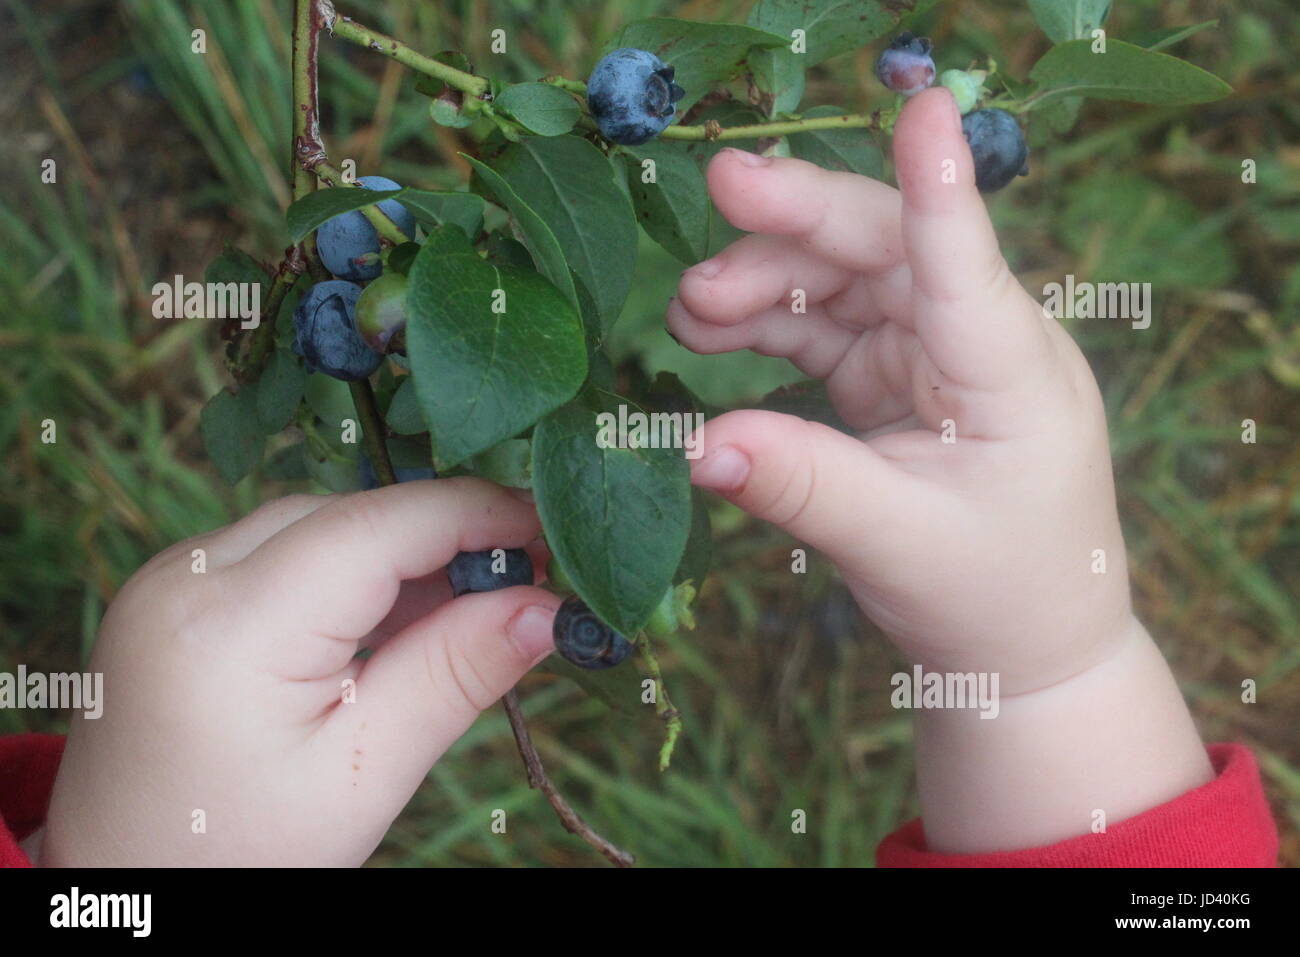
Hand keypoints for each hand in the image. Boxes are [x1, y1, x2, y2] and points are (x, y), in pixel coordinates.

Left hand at [39, 479, 557, 865]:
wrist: (125, 887)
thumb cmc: (243, 853)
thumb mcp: (364, 775)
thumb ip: (455, 674)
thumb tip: (550, 608)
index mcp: (230, 627)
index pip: (379, 528)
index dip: (477, 515)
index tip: (552, 532)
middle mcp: (186, 575)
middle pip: (347, 516)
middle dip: (443, 536)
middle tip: (525, 581)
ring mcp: (169, 577)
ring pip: (315, 523)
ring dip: (396, 554)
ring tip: (463, 612)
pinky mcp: (172, 590)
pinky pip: (279, 549)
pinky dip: (345, 572)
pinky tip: (390, 621)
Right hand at [670, 88, 1211, 850]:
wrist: (1025, 645)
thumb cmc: (994, 594)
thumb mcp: (896, 545)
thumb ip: (800, 487)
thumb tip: (696, 448)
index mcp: (1011, 373)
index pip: (967, 266)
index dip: (941, 186)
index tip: (926, 106)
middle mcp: (977, 340)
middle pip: (885, 246)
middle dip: (798, 219)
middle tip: (720, 191)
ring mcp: (934, 351)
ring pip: (842, 277)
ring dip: (764, 278)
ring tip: (690, 308)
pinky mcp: (897, 373)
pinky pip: (823, 326)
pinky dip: (765, 324)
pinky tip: (709, 332)